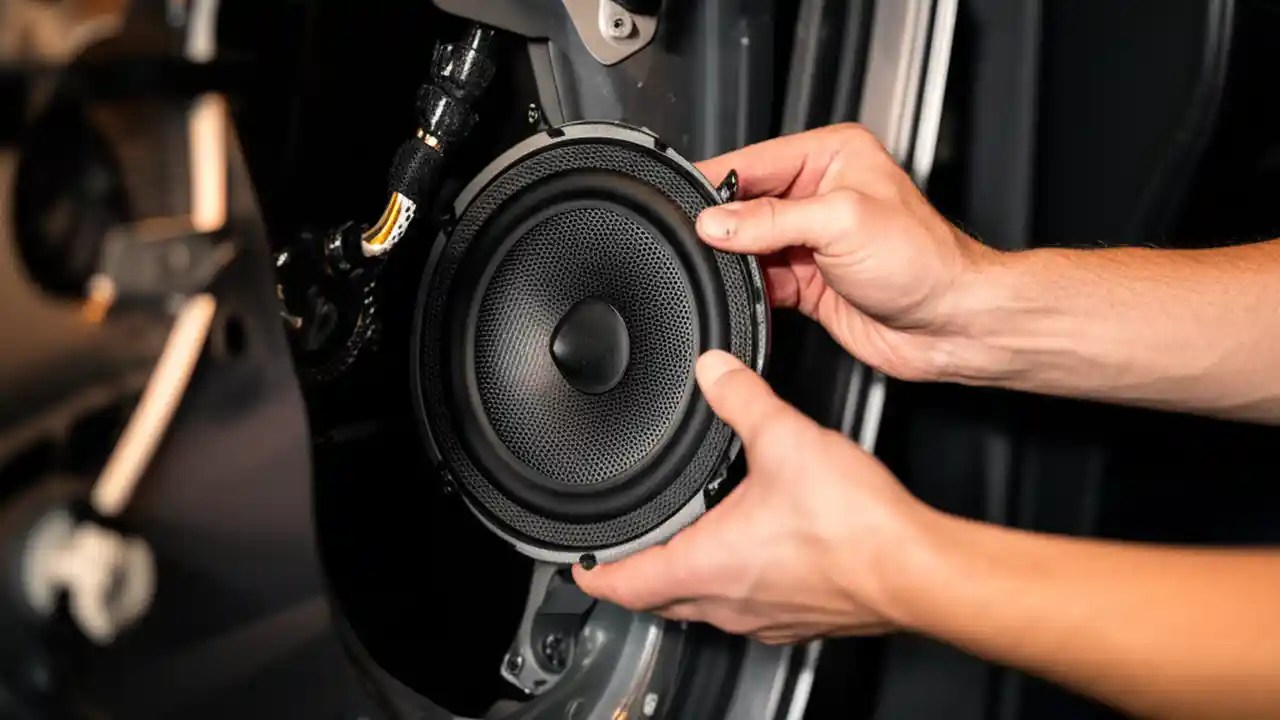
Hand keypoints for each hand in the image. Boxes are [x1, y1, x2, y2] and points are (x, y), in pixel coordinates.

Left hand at [573, 350, 931, 644]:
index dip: (594, 574)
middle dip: (637, 577)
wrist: (918, 570)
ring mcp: (765, 620)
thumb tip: (715, 370)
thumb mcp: (786, 440)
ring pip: (704, 608)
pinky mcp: (800, 621)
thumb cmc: (856, 526)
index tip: (581, 564)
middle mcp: (729, 603)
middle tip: (624, 554)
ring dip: (686, 583)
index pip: (625, 584)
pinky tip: (756, 558)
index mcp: (707, 565)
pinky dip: (735, 587)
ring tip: (683, 549)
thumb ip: (743, 399)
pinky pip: (748, 611)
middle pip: (660, 600)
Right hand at [696, 123, 998, 381]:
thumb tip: (716, 221)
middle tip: (699, 243)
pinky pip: (761, 280)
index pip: (755, 160)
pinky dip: (747, 288)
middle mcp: (820, 193)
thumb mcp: (841, 222)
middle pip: (746, 205)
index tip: (684, 204)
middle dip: (722, 226)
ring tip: (723, 269)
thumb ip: (770, 220)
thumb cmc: (925, 261)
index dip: (717, 183)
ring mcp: (812, 239)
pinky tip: (741, 291)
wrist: (952, 323)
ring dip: (734, 261)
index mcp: (833, 156)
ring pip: (748, 246)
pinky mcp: (809, 280)